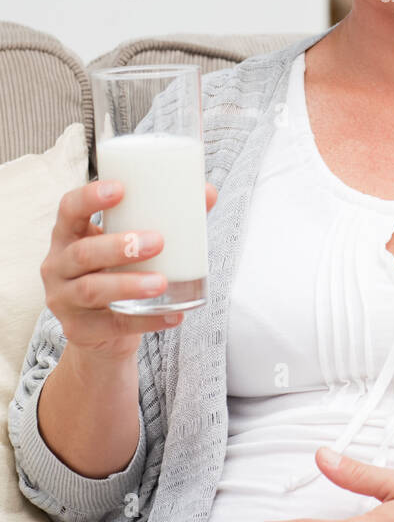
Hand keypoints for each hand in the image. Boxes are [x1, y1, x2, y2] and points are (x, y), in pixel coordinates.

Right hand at [40, 178, 218, 362]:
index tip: (120, 189)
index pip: (69, 210)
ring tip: (162, 283)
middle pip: (82, 253)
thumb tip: (208, 192)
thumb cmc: (119, 272)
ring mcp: (64, 301)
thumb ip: (165, 219)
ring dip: (129, 284)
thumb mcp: (130, 244)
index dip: (89, 197)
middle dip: (120, 246)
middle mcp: (58, 266)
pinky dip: (146, 320)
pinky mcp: (79, 330)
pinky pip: (113, 325)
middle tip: (158, 241)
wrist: (104, 332)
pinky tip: (173, 315)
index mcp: (69, 236)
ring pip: (92, 290)